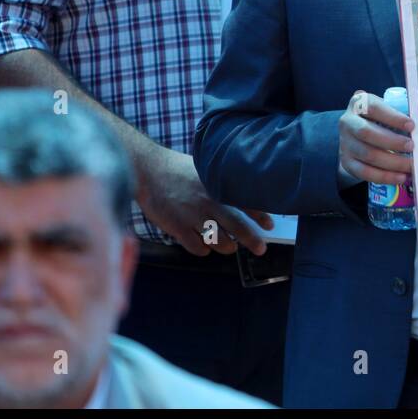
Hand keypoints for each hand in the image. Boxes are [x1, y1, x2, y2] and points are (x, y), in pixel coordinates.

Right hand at [139, 149, 272, 256]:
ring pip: (219, 242)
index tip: (269, 225)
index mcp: (218, 186)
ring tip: (229, 245)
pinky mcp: (178, 228)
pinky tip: (203, 245)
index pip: (246, 202)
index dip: (260, 216)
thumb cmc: (177, 169)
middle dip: (252, 240)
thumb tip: (242, 196)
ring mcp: (194, 216)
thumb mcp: (203, 169)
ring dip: (227, 246)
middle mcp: (209, 202)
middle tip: (260, 248)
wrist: (148, 171)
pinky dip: (203, 250)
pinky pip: (197, 248)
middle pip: (238, 227)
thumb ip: (220, 182)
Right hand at [338, 90, 413, 185]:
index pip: (374, 108)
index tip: (412, 125)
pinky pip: (365, 172)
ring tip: (411, 165)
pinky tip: (401, 177)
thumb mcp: (385, 110)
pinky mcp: (347, 162)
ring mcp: (345, 144)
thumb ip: (400, 114)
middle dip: (392, 141)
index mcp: (359, 104)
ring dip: (392, 162)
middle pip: (367, 133)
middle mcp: (347, 122)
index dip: (393, 117)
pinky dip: (385, 177)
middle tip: (413, 147)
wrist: (356, 136)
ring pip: (368, 155)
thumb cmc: (378, 120)